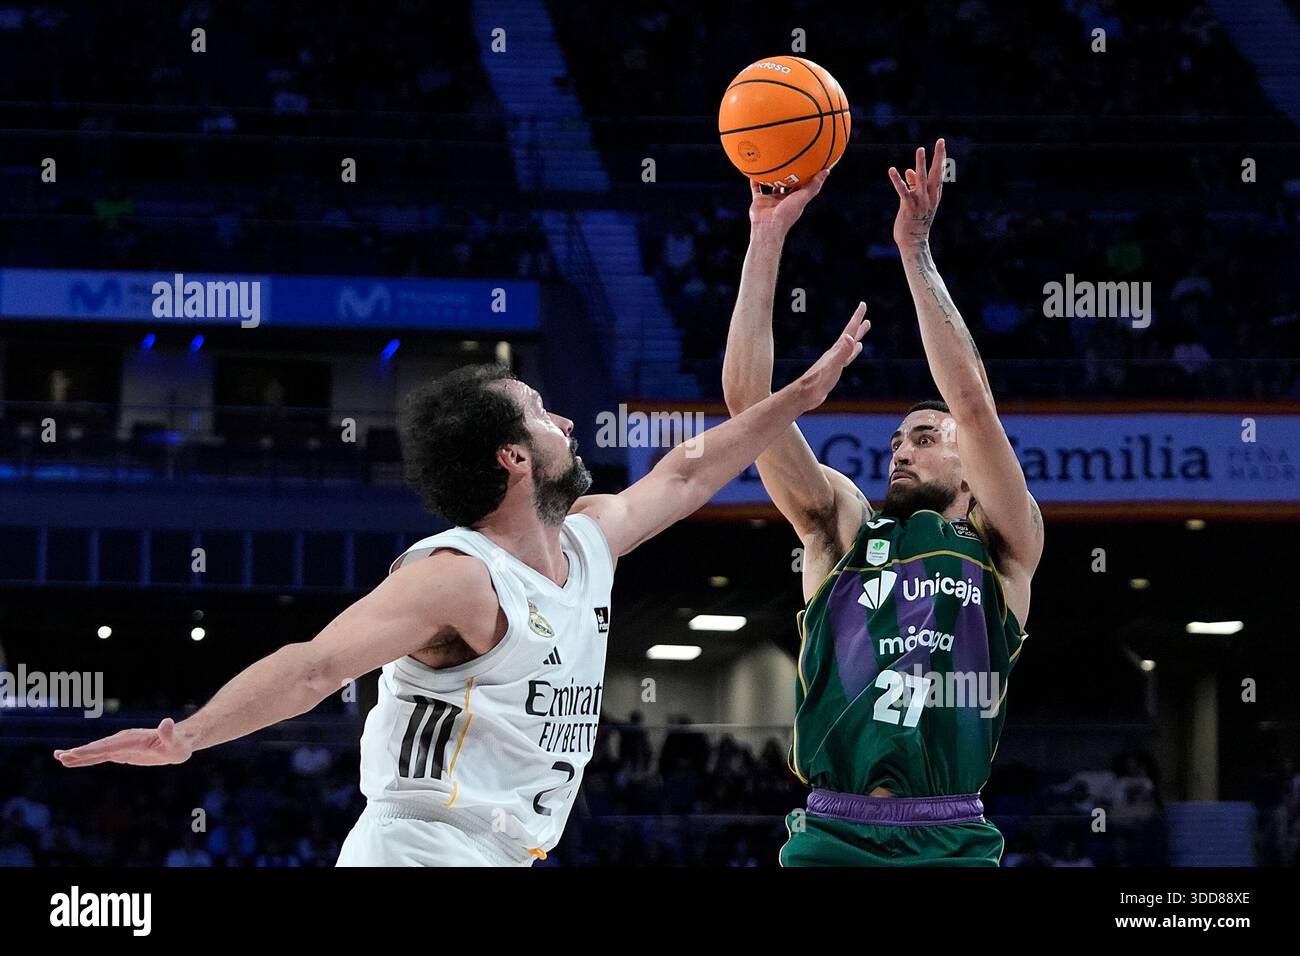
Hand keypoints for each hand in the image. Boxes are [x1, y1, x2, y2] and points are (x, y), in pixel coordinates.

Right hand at [54, 717, 194, 767]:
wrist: (180, 741)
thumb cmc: (180, 744)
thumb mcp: (176, 742)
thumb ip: (169, 733)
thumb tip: (167, 722)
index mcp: (133, 739)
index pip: (109, 746)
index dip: (92, 750)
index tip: (74, 754)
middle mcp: (124, 740)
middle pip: (98, 747)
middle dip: (79, 752)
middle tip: (59, 756)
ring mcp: (122, 745)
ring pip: (97, 751)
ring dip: (79, 754)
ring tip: (59, 757)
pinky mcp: (122, 751)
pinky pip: (101, 755)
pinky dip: (88, 757)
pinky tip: (76, 760)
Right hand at [748, 169, 827, 234]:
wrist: (768, 226)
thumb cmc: (787, 213)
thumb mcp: (803, 197)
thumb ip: (814, 185)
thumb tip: (827, 171)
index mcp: (796, 199)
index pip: (803, 185)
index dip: (806, 175)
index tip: (809, 163)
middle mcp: (784, 199)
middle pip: (788, 184)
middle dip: (790, 173)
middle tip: (791, 158)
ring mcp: (771, 199)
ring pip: (772, 185)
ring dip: (772, 176)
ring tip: (772, 161)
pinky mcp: (759, 200)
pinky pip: (756, 188)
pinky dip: (755, 180)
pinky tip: (755, 168)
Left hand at [796, 302, 869, 410]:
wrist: (806, 394)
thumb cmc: (819, 381)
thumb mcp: (834, 366)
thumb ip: (842, 352)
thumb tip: (849, 336)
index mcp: (836, 350)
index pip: (849, 330)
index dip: (857, 317)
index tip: (863, 304)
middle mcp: (835, 352)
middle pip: (849, 335)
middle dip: (858, 325)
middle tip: (866, 315)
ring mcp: (834, 360)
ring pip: (848, 345)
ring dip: (856, 337)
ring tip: (862, 331)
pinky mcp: (834, 369)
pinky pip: (846, 357)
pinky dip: (852, 352)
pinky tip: (856, 350)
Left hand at [889, 138, 944, 247]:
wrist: (914, 242)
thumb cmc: (915, 222)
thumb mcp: (917, 202)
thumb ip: (913, 185)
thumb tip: (909, 171)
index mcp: (934, 195)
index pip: (939, 174)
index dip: (941, 159)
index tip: (942, 145)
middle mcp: (930, 197)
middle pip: (936, 173)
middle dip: (939, 157)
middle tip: (941, 141)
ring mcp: (920, 202)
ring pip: (921, 179)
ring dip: (921, 163)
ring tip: (921, 149)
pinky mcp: (909, 206)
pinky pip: (902, 190)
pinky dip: (897, 180)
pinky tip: (892, 170)